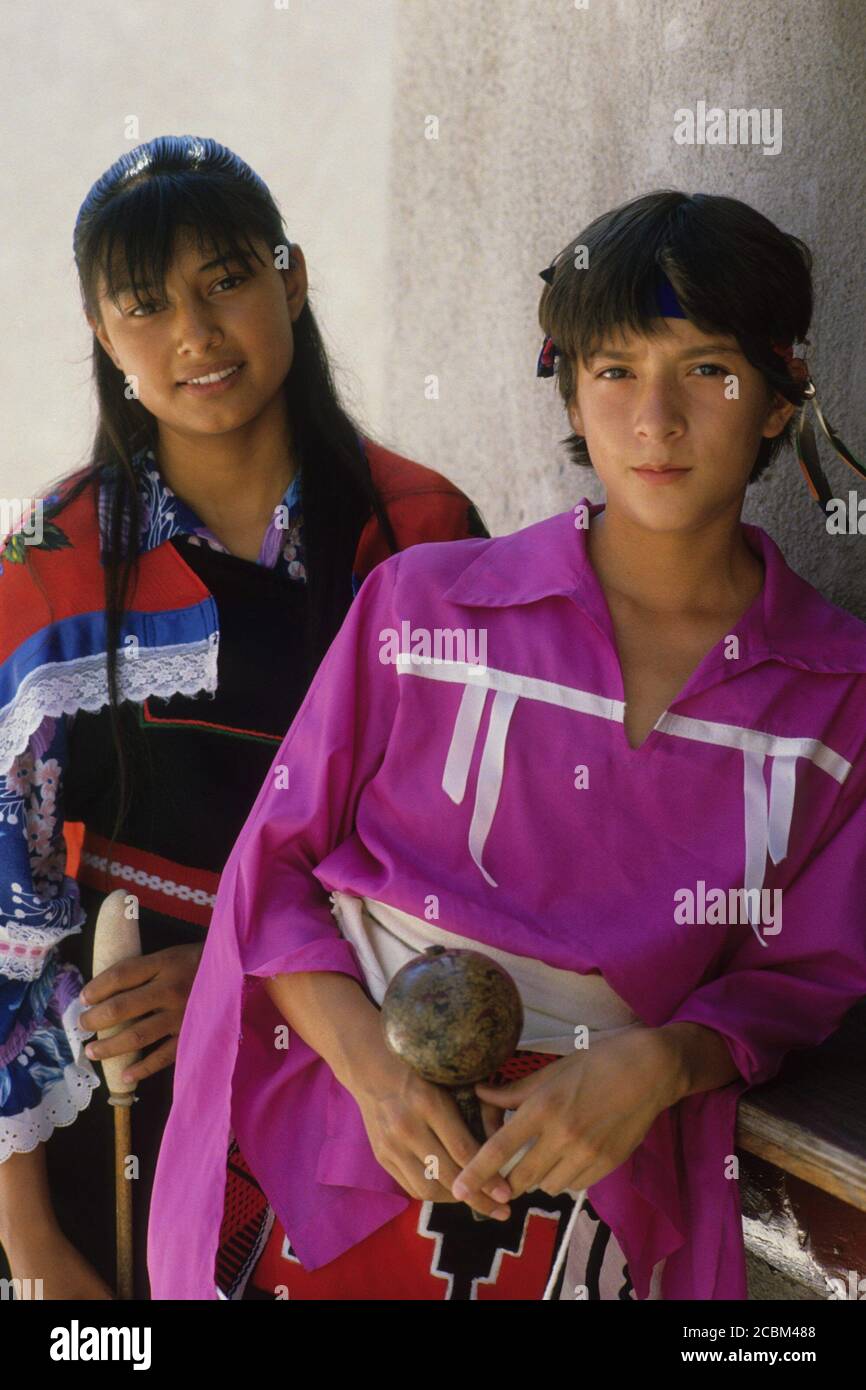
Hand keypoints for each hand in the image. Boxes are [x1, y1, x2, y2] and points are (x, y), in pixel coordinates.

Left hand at [78, 943, 203, 1083]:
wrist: (242, 973)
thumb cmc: (200, 963)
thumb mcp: (174, 954)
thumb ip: (146, 969)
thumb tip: (106, 989)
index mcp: (165, 963)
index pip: (121, 975)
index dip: (97, 987)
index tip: (84, 997)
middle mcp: (171, 989)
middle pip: (122, 1007)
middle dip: (96, 1019)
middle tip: (83, 1025)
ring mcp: (181, 1015)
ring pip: (137, 1036)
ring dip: (110, 1047)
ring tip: (93, 1052)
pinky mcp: (192, 1035)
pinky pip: (163, 1056)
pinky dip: (143, 1068)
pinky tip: (126, 1075)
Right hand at [347, 1044, 514, 1218]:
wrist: (371, 1067)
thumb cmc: (421, 1069)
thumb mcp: (449, 1081)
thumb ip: (472, 1112)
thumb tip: (500, 1148)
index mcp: (429, 1103)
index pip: (463, 1151)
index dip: (488, 1177)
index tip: (507, 1194)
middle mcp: (407, 1127)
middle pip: (448, 1176)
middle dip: (478, 1198)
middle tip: (501, 1210)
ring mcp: (391, 1145)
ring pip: (428, 1188)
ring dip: (456, 1200)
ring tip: (478, 1202)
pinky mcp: (381, 1156)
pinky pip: (411, 1187)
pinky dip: (435, 1194)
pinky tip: (452, 1192)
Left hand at [451, 1027, 679, 1207]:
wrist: (649, 1071)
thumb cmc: (597, 1064)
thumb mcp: (553, 1071)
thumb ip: (515, 1091)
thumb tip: (481, 1093)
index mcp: (543, 1107)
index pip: (499, 1149)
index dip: (475, 1174)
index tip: (458, 1190)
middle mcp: (562, 1135)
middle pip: (520, 1178)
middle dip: (507, 1181)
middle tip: (506, 1173)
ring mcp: (586, 1154)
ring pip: (547, 1186)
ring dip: (539, 1177)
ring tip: (545, 1155)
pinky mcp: (606, 1165)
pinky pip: (573, 1186)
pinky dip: (565, 1178)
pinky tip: (569, 1157)